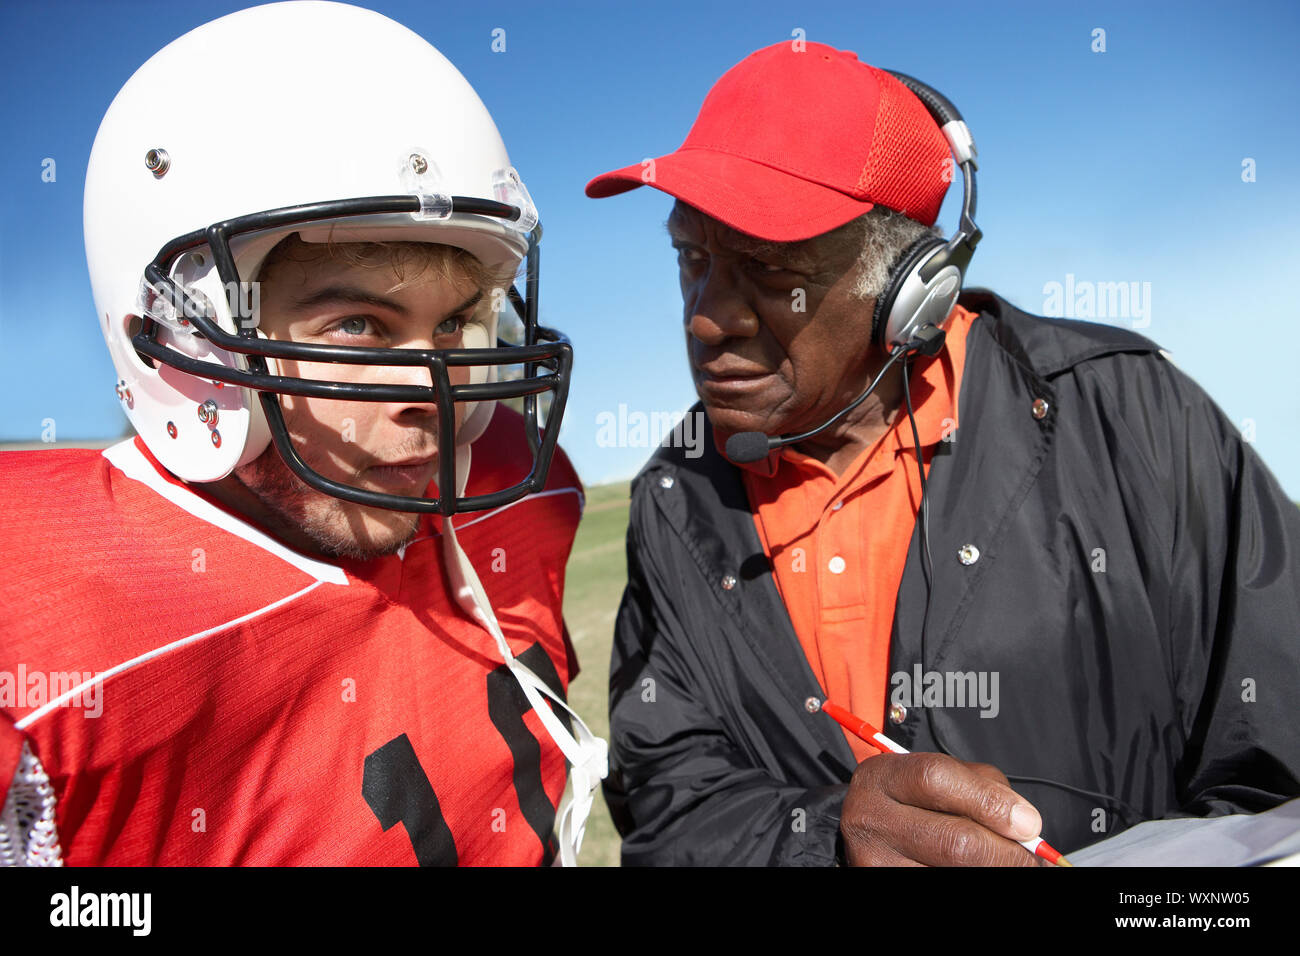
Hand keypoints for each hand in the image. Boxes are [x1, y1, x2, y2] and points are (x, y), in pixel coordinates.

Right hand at [839, 752, 1046, 865]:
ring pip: (954, 872)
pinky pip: (941, 885)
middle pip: (954, 841)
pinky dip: (972, 878)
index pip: (937, 780)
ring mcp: (875, 861)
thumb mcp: (939, 778)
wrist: (870, 831)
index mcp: (883, 777)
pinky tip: (979, 870)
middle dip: (1004, 853)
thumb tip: (1025, 823)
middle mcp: (871, 819)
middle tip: (1030, 858)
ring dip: (992, 869)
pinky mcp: (884, 881)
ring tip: (1004, 862)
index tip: (1029, 823)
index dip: (990, 802)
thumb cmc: (913, 801)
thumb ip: (983, 788)